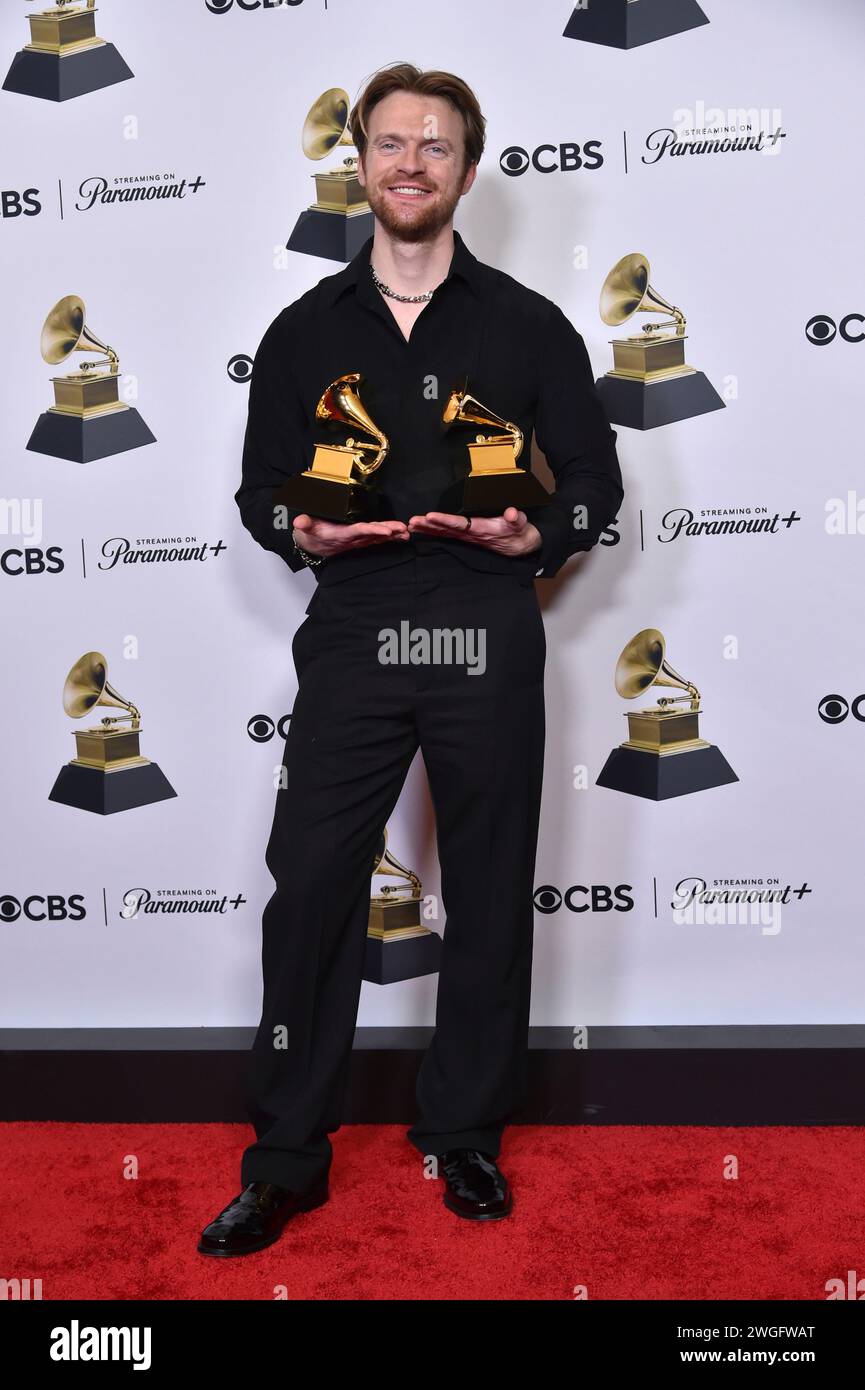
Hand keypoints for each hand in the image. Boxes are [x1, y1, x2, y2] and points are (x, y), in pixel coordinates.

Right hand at [292, 513, 409, 557]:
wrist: (314, 545)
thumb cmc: (312, 533)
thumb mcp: (306, 528)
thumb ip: (305, 524)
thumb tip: (299, 521)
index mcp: (341, 535)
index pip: (359, 531)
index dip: (373, 531)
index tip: (386, 530)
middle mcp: (353, 539)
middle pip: (373, 535)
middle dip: (388, 532)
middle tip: (402, 529)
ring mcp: (358, 540)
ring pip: (378, 537)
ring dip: (393, 535)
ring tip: (407, 532)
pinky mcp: (362, 540)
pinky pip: (378, 538)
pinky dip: (391, 536)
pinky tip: (403, 534)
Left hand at [407, 506, 541, 556]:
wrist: (520, 545)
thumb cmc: (518, 532)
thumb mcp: (520, 524)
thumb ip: (516, 518)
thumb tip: (512, 513)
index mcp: (481, 529)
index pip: (460, 523)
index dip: (445, 520)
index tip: (430, 516)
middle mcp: (471, 534)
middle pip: (446, 530)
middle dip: (428, 526)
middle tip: (412, 522)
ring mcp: (467, 537)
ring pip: (443, 533)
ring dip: (427, 529)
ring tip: (411, 525)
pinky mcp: (466, 536)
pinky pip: (446, 534)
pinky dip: (433, 531)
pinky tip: (421, 529)